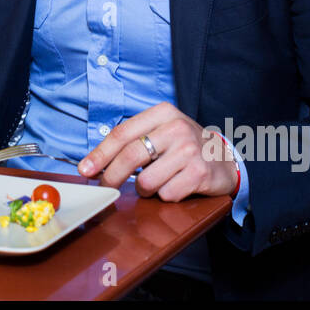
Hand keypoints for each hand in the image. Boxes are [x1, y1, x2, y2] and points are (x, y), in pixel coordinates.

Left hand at [78, 102, 238, 201]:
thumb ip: (133, 140)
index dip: (99, 154)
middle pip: (130, 157)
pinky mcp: (199, 173)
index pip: (122, 134)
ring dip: (145, 189)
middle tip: (105, 187)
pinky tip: (175, 186)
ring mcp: (190, 151)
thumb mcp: (161, 131)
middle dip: (111, 176)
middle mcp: (177, 128)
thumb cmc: (184, 146)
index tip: (85, 170)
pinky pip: (166, 194)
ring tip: (156, 183)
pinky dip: (165, 196)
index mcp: (163, 113)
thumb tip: (95, 163)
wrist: (224, 159)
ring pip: (146, 181)